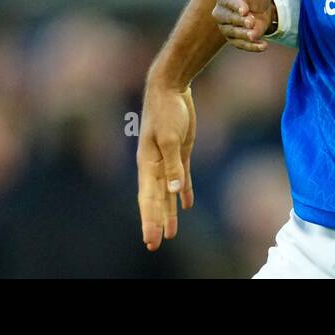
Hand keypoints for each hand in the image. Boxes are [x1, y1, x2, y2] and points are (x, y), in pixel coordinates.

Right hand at [136, 81, 195, 250]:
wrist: (170, 88)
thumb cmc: (166, 110)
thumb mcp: (171, 138)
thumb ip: (173, 166)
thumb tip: (174, 192)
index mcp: (147, 164)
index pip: (147, 199)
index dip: (149, 221)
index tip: (150, 240)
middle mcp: (154, 166)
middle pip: (155, 200)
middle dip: (155, 223)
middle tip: (154, 246)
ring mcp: (167, 159)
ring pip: (168, 193)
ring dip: (169, 212)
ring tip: (171, 233)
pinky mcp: (180, 152)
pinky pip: (181, 178)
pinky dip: (184, 192)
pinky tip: (187, 206)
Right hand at [212, 0, 277, 50]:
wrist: (265, 5)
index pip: (227, 1)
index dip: (236, 6)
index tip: (245, 10)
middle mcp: (222, 13)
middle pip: (227, 19)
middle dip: (239, 21)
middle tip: (251, 21)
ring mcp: (227, 27)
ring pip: (233, 34)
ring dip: (244, 35)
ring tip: (255, 34)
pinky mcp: (236, 39)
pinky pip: (242, 45)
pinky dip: (252, 47)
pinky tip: (264, 45)